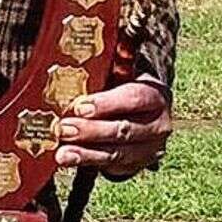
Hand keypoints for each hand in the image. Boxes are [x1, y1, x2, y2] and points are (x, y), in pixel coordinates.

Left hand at [54, 77, 171, 178]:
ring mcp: (150, 149)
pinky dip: (87, 164)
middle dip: (91, 131)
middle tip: (63, 129)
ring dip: (86, 154)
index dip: (107, 103)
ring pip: (117, 154)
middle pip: (124, 130)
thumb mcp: (121, 72)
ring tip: (62, 154)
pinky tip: (69, 160)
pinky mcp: (136, 166)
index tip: (80, 107)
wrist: (140, 112)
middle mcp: (159, 125)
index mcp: (156, 96)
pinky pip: (111, 168)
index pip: (134, 98)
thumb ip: (107, 68)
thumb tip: (82, 53)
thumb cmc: (123, 86)